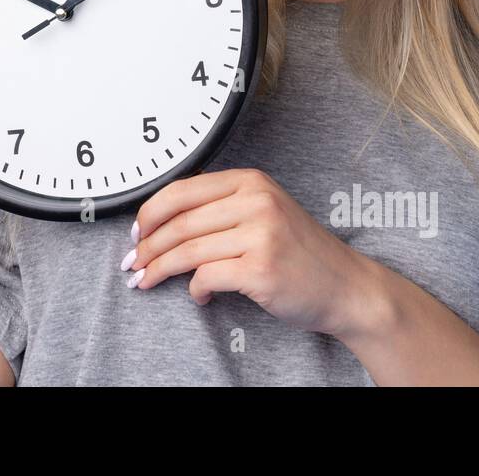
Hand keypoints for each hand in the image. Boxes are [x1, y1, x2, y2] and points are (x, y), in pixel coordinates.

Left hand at [121, 168, 379, 337]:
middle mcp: (256, 201)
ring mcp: (260, 235)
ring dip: (159, 269)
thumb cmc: (301, 253)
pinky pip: (206, 278)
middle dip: (147, 245)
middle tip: (132, 262)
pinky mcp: (260, 269)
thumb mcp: (265, 211)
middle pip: (179, 222)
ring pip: (187, 251)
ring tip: (146, 280)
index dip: (150, 212)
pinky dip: (195, 290)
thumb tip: (162, 219)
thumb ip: (222, 207)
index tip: (136, 231)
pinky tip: (199, 296)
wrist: (346, 286)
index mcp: (251, 181)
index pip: (182, 190)